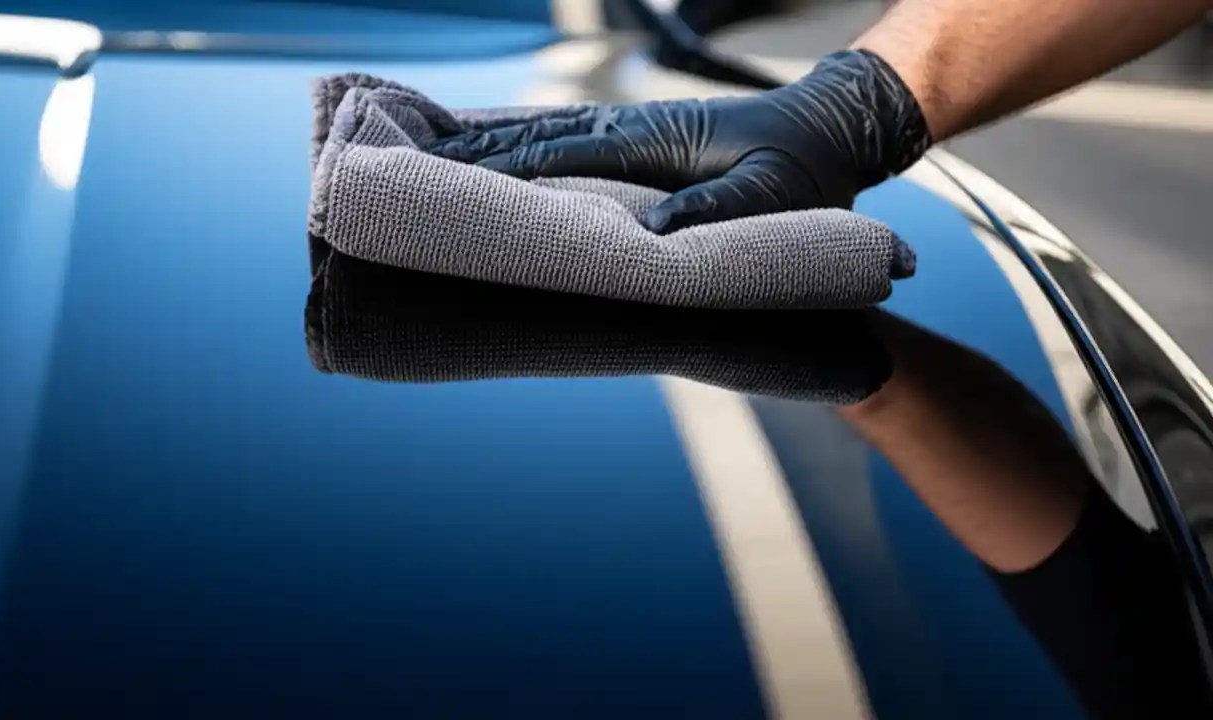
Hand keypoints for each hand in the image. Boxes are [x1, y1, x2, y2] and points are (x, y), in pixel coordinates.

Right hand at [430, 50, 930, 232]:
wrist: (831, 129)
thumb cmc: (806, 171)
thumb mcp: (774, 197)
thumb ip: (718, 209)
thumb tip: (653, 230)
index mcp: (650, 143)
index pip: (556, 159)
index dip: (497, 172)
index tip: (440, 183)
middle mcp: (630, 130)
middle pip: (533, 139)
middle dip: (471, 156)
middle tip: (407, 169)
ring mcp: (632, 131)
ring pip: (543, 135)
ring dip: (488, 147)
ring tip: (431, 158)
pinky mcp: (640, 140)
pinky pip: (566, 141)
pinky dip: (523, 145)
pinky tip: (497, 152)